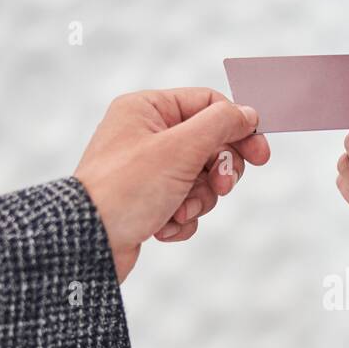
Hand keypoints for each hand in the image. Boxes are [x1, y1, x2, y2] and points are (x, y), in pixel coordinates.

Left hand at [75, 88, 269, 280]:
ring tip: (179, 212)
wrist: (88, 243)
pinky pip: (184, 204)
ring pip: (201, 179)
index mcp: (147, 110)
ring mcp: (146, 170)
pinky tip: (163, 227)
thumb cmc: (125, 189)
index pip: (208, 105)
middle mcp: (145, 135)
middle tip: (221, 187)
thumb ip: (220, 124)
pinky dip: (182, 218)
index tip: (260, 155)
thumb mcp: (180, 148)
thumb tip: (247, 114)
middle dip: (218, 172)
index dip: (238, 128)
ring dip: (199, 199)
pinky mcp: (146, 201)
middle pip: (210, 144)